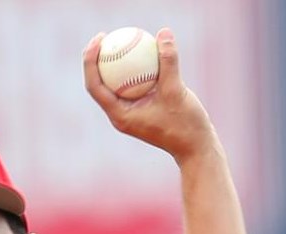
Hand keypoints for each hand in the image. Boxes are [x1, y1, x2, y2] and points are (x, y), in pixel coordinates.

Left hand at [82, 28, 217, 161]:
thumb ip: (168, 62)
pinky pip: (133, 85)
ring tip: (121, 40)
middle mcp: (120, 114)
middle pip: (99, 83)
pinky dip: (136, 69)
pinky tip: (145, 51)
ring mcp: (130, 113)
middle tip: (105, 36)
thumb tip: (163, 33)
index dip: (90, 61)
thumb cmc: (185, 125)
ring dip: (115, 63)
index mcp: (119, 115)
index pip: (94, 86)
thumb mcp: (177, 90)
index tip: (99, 40)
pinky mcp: (142, 109)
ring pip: (116, 84)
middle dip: (97, 58)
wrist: (196, 147)